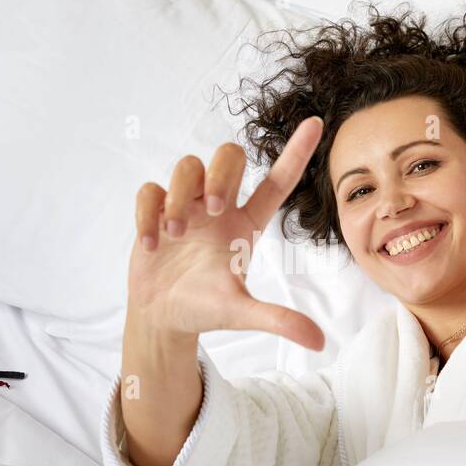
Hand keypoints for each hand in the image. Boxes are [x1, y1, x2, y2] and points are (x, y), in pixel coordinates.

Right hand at [129, 117, 326, 350]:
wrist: (164, 316)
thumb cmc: (207, 307)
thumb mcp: (242, 313)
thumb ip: (278, 321)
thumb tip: (318, 342)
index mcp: (246, 223)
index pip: (276, 181)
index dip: (296, 153)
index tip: (315, 123)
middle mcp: (218, 206)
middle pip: (228, 156)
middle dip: (222, 173)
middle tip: (213, 208)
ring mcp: (185, 205)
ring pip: (187, 166)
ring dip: (180, 197)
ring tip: (174, 235)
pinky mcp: (154, 212)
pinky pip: (149, 190)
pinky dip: (147, 214)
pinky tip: (150, 245)